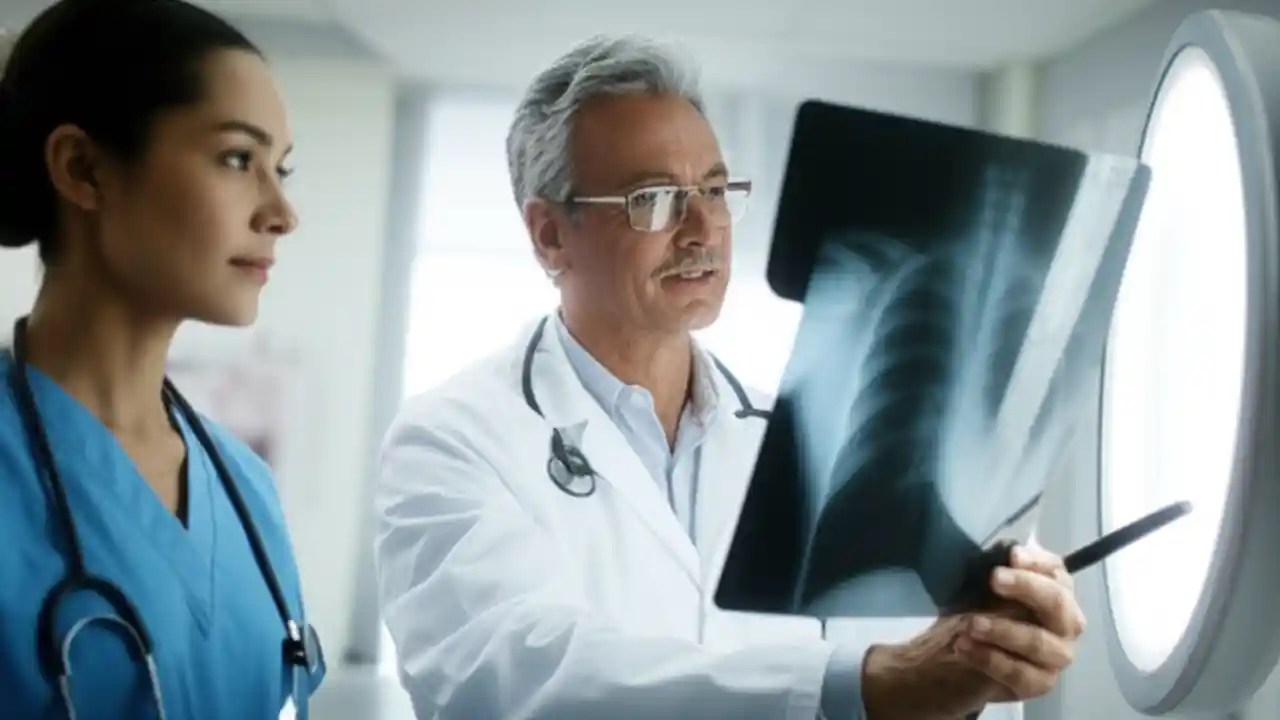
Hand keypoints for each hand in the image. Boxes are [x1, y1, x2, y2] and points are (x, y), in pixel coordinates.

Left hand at [861, 544, 1085, 718]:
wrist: (959, 653)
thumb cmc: (978, 610)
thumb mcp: (981, 584)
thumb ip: (994, 566)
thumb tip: (999, 548)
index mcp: (1055, 590)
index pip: (1057, 570)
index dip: (1036, 562)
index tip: (1011, 555)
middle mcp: (1066, 622)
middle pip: (1057, 602)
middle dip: (1026, 588)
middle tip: (994, 579)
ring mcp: (1057, 655)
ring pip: (1039, 642)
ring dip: (1003, 630)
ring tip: (971, 624)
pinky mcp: (1040, 683)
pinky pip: (1021, 673)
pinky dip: (990, 658)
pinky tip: (965, 647)